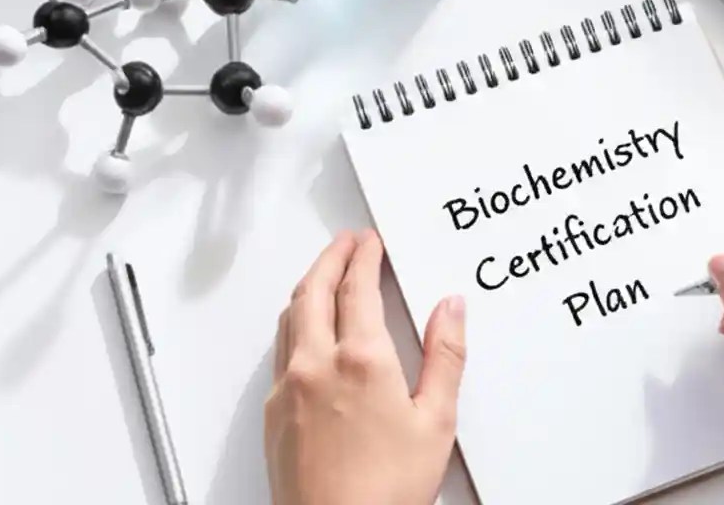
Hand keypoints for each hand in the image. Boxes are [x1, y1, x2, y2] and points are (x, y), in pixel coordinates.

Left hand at [264, 230, 466, 504]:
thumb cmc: (386, 491)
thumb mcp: (436, 420)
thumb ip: (445, 355)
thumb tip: (450, 308)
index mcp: (361, 359)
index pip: (357, 287)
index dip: (364, 257)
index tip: (370, 243)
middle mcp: (316, 365)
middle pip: (314, 290)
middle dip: (330, 258)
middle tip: (346, 244)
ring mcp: (287, 389)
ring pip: (290, 317)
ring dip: (308, 287)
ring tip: (325, 276)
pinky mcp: (273, 414)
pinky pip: (280, 351)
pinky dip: (295, 324)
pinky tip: (307, 332)